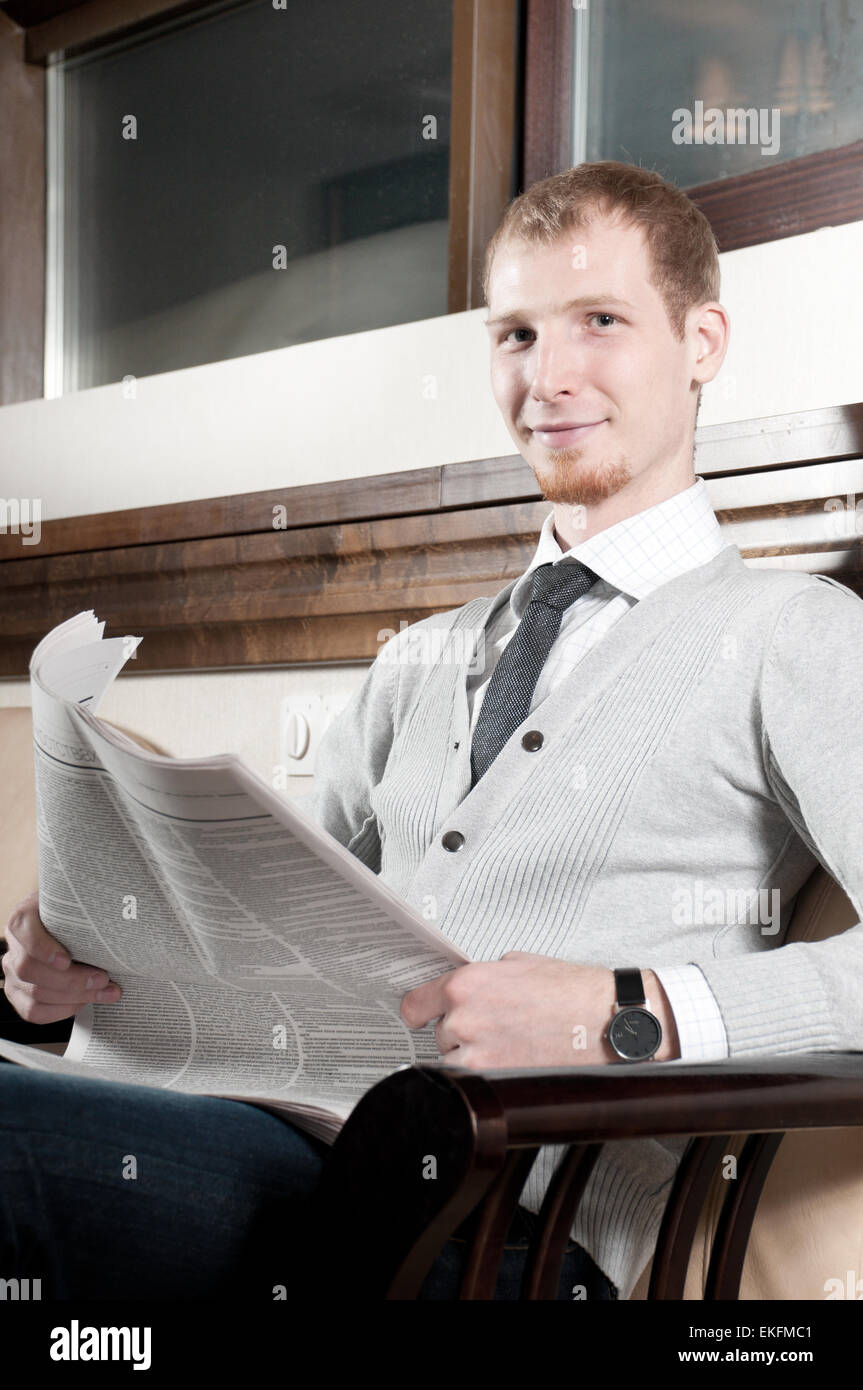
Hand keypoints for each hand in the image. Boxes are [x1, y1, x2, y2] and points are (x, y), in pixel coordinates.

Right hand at [1, 890, 121, 1024]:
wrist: (66, 930)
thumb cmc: (74, 917)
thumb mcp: (77, 905)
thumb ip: (90, 910)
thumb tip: (124, 916)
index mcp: (23, 919)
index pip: (23, 932)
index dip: (42, 948)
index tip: (66, 959)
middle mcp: (14, 948)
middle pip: (29, 970)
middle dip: (70, 980)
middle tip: (103, 978)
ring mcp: (14, 974)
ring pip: (35, 994)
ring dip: (75, 997)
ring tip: (106, 992)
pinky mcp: (20, 995)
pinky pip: (35, 1012)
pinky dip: (63, 1010)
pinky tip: (86, 1002)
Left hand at [400, 954, 679, 1068]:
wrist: (608, 1022)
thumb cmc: (575, 992)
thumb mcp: (520, 964)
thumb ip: (483, 977)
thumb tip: (467, 989)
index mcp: (467, 984)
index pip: (414, 1006)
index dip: (421, 1013)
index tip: (423, 1017)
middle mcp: (465, 1019)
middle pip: (439, 1035)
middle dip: (461, 1033)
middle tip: (496, 1028)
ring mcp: (478, 1055)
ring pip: (454, 1064)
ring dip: (472, 1059)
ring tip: (510, 1047)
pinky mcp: (496, 1082)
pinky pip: (474, 1085)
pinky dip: (488, 1079)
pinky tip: (514, 1063)